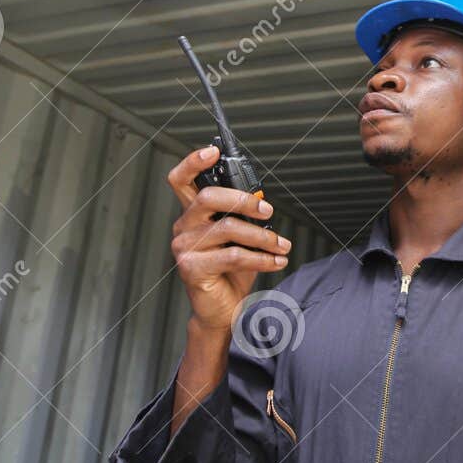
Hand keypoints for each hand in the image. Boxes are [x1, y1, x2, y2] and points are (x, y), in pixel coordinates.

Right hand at [167, 144, 291, 333]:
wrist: (224, 311)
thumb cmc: (232, 272)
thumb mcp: (242, 238)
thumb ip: (244, 216)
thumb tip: (261, 200)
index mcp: (193, 214)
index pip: (182, 180)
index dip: (193, 162)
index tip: (212, 151)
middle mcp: (184, 227)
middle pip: (208, 197)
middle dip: (242, 200)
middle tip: (267, 210)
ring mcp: (184, 248)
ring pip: (227, 229)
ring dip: (262, 236)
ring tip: (281, 245)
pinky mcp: (192, 269)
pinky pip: (233, 256)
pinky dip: (261, 258)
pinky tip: (276, 261)